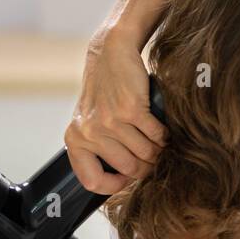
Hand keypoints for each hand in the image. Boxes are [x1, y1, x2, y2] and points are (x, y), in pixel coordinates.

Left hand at [64, 29, 167, 194]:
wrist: (111, 53)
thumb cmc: (104, 91)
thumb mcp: (90, 122)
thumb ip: (100, 150)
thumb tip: (125, 181)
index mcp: (75, 140)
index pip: (93, 181)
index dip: (115, 185)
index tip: (128, 179)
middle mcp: (89, 133)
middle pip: (129, 169)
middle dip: (147, 166)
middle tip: (154, 156)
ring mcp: (109, 121)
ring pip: (146, 154)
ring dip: (159, 150)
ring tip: (160, 143)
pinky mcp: (130, 109)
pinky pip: (156, 136)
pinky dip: (164, 135)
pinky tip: (163, 129)